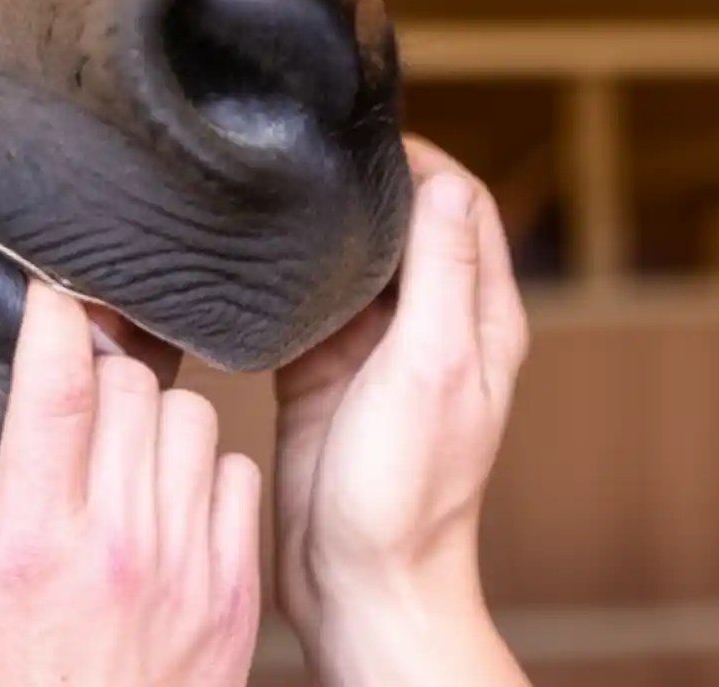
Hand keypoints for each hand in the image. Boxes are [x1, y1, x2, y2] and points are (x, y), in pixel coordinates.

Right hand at [0, 284, 261, 686]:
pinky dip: (206, 469)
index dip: (57, 319)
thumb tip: (21, 476)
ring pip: (191, 417)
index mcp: (34, 539)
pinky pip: (234, 474)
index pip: (58, 388)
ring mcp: (185, 559)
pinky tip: (179, 497)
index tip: (53, 293)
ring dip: (156, 416)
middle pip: (131, 385)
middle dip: (103, 367)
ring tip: (132, 448)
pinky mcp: (233, 585)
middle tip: (87, 383)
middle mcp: (116, 537)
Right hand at [274, 137, 530, 684]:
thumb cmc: (404, 491)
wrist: (356, 579)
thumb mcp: (431, 367)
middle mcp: (426, 329)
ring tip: (267, 205)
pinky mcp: (319, 379)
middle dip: (359, 194)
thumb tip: (444, 183)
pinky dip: (279, 291)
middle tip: (300, 162)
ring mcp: (370, 355)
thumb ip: (442, 274)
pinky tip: (244, 274)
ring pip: (345, 271)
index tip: (361, 138)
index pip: (460, 207)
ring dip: (315, 240)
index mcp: (474, 319)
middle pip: (398, 232)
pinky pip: (300, 316)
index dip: (420, 163)